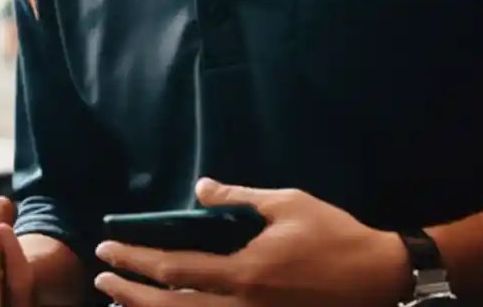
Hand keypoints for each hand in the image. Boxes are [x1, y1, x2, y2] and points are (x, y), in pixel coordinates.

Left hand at [93, 179, 410, 306]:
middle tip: (101, 279)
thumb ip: (238, 198)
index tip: (107, 249)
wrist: (381, 278)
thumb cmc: (334, 236)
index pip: (174, 269)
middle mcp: (243, 306)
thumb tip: (199, 188)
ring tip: (120, 301)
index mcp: (246, 272)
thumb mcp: (286, 204)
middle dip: (130, 293)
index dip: (135, 261)